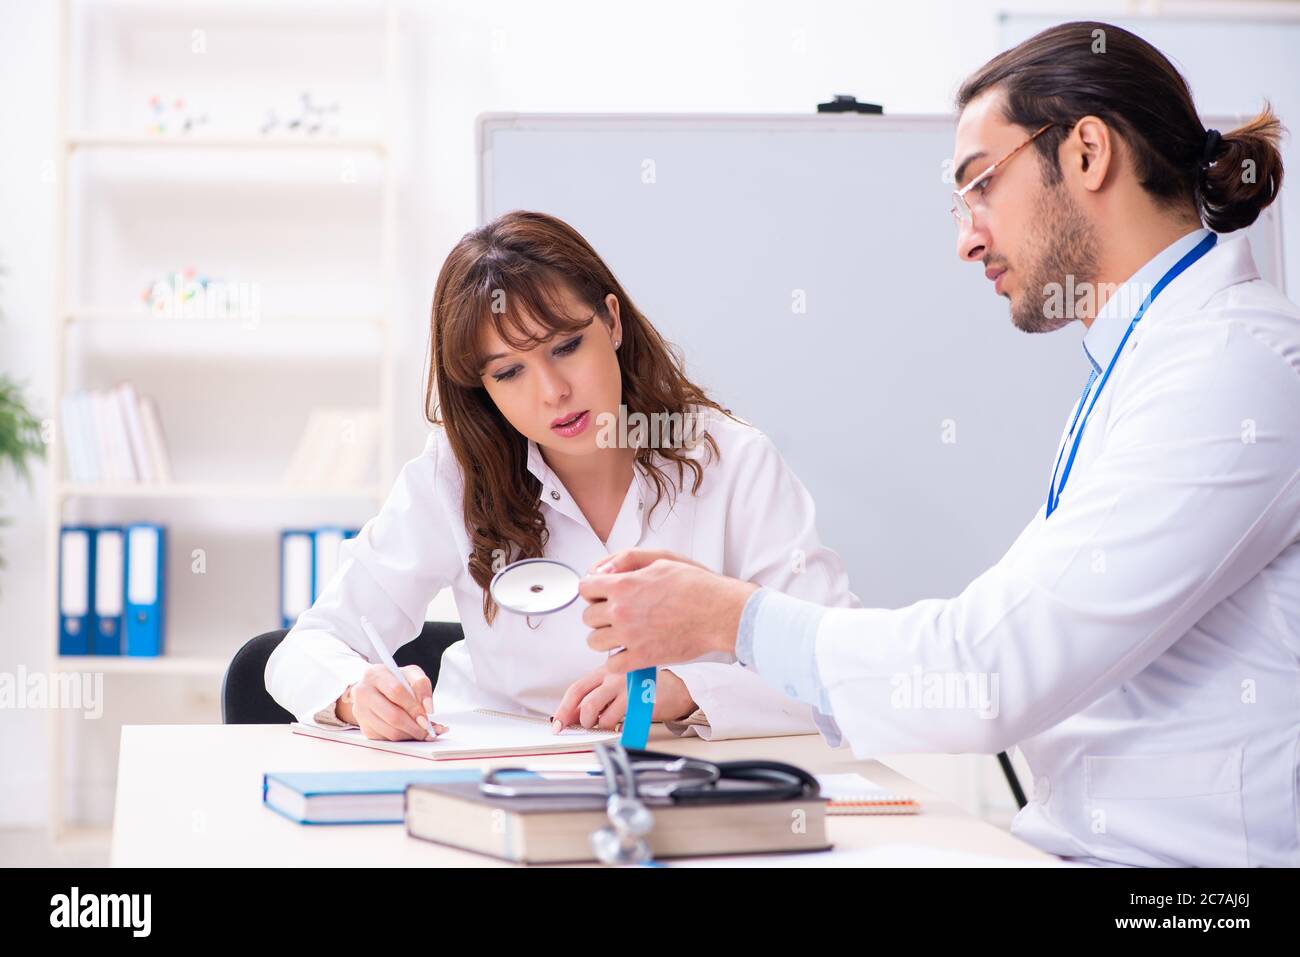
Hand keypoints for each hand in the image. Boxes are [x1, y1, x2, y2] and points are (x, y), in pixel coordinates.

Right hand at [337, 663, 447, 740]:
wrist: (376, 689)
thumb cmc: (395, 680)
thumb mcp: (411, 674)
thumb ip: (422, 685)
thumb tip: (428, 708)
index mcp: (375, 674)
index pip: (396, 692)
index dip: (414, 707)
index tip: (426, 717)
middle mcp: (363, 693)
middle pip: (393, 716)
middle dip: (414, 726)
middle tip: (428, 730)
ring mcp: (361, 712)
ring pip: (390, 731)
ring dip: (410, 735)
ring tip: (423, 732)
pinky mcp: (364, 727)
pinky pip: (387, 739)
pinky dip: (402, 739)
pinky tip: (411, 733)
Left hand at [550, 665, 695, 732]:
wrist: (676, 687)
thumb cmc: (644, 686)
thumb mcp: (616, 684)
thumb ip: (596, 695)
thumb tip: (572, 716)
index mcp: (605, 670)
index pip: (577, 689)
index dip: (564, 709)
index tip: (558, 724)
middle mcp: (615, 676)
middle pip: (586, 705)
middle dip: (582, 722)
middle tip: (588, 726)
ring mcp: (628, 689)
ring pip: (602, 717)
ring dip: (601, 727)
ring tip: (610, 724)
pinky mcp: (641, 703)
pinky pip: (620, 724)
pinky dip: (617, 730)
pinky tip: (623, 724)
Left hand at [579, 550, 758, 672]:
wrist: (718, 612)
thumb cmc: (696, 585)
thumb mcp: (661, 559)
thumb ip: (627, 561)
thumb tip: (603, 571)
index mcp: (623, 585)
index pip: (584, 588)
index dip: (593, 590)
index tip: (602, 595)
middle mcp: (621, 611)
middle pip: (587, 617)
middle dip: (599, 614)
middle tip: (616, 614)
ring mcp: (629, 637)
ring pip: (594, 642)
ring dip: (604, 637)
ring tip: (621, 633)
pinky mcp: (642, 658)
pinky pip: (612, 665)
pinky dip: (616, 660)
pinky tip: (628, 651)